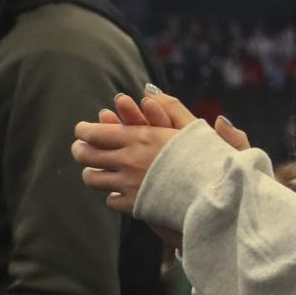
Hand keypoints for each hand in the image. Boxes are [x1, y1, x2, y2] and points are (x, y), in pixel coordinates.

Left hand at [74, 87, 203, 214]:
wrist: (215, 194)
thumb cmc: (209, 157)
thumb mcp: (193, 127)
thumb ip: (172, 106)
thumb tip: (149, 89)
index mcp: (141, 137)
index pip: (95, 133)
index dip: (84, 130)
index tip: (82, 129)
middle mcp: (129, 160)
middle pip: (87, 155)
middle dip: (80, 150)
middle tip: (80, 148)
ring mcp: (128, 184)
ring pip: (93, 179)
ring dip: (91, 173)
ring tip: (93, 171)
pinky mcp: (133, 204)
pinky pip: (110, 200)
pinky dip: (112, 194)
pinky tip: (118, 191)